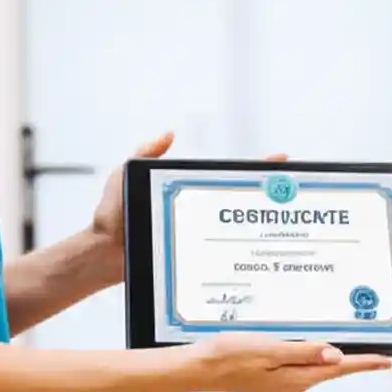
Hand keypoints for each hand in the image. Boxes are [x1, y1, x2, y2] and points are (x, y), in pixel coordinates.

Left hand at [90, 133, 287, 282]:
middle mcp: (197, 213)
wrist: (102, 253)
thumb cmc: (111, 215)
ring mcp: (197, 236)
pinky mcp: (192, 257)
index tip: (279, 160)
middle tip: (289, 190)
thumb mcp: (124, 175)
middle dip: (265, 194)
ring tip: (281, 217)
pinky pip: (218, 254)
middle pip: (237, 201)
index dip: (251, 168)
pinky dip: (238, 253)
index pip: (223, 176)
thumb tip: (169, 134)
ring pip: (234, 229)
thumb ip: (144, 154)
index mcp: (186, 191)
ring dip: (257, 223)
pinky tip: (255, 253)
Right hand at [180, 334, 391, 391]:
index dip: (363, 364)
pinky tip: (314, 350)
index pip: (338, 369)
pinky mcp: (272, 378)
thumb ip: (304, 352)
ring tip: (353, 351)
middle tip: (377, 357)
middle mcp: (292, 385)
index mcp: (295, 379)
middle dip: (354, 362)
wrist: (201, 369)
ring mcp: (282, 383)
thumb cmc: (230, 357)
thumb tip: (335, 356)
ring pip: (315, 368)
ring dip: (333, 359)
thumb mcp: (270, 350)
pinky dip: (312, 357)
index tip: (385, 362)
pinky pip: (300, 367)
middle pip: (330, 370)